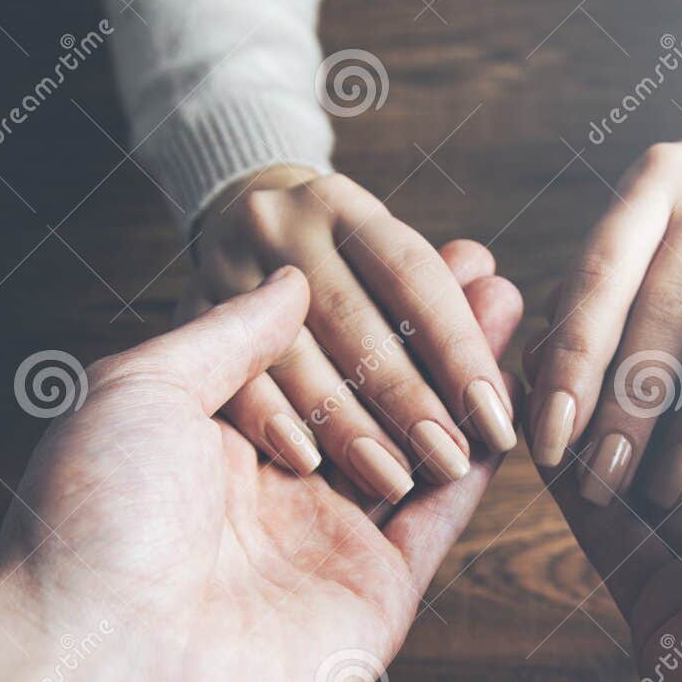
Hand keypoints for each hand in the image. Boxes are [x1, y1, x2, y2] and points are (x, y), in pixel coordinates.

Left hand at [0, 252, 523, 681]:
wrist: (110, 674)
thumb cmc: (95, 525)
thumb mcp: (136, 393)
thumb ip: (225, 335)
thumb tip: (290, 283)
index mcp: (206, 445)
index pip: (303, 360)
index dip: (359, 304)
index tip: (410, 248)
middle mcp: (270, 494)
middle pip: (367, 396)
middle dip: (425, 332)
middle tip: (482, 265)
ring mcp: (326, 545)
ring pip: (414, 446)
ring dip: (464, 379)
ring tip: (510, 305)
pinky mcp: (376, 595)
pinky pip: (439, 516)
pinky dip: (481, 459)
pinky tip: (511, 394)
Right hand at [186, 166, 516, 503]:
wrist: (230, 233)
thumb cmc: (334, 269)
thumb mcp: (381, 264)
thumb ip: (442, 293)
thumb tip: (500, 291)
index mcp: (340, 204)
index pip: (414, 278)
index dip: (460, 349)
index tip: (497, 413)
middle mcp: (279, 225)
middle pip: (355, 322)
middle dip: (409, 398)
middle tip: (452, 457)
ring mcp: (223, 270)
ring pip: (295, 357)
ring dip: (351, 424)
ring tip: (398, 477)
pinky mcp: (182, 317)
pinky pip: (232, 379)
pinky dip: (275, 421)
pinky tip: (311, 462)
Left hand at [527, 97, 681, 510]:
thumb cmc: (673, 239)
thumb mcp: (628, 247)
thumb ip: (588, 308)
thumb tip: (544, 392)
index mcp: (656, 179)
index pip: (602, 279)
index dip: (575, 364)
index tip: (551, 441)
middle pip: (666, 313)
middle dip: (630, 409)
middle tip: (602, 482)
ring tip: (665, 494)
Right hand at [533, 215, 681, 681]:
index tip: (639, 275)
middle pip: (678, 422)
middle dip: (622, 375)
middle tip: (566, 320)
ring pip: (631, 473)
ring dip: (584, 419)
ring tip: (537, 358)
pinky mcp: (661, 602)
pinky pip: (601, 528)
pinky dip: (564, 474)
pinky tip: (533, 417)